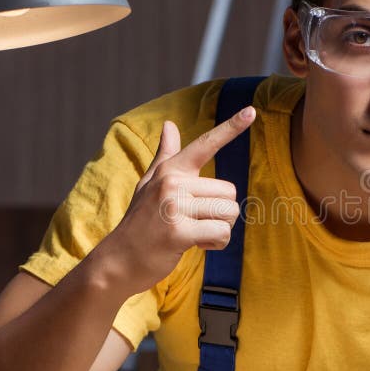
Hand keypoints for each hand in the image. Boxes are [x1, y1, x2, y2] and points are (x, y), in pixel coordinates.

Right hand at [98, 106, 255, 293]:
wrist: (117, 259)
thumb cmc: (140, 221)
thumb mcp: (150, 184)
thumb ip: (166, 155)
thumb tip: (169, 124)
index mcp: (170, 170)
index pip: (205, 144)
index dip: (231, 127)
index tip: (252, 111)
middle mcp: (172, 182)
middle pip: (230, 192)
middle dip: (221, 213)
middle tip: (195, 223)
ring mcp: (174, 206)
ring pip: (228, 213)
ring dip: (219, 230)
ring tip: (194, 234)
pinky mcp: (178, 232)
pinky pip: (221, 233)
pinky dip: (215, 244)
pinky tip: (196, 245)